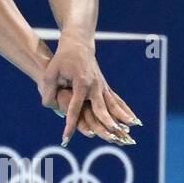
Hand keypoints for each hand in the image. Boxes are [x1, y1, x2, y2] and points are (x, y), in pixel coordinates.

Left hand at [39, 30, 138, 145]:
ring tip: (129, 133)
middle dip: (106, 124)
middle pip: (101, 109)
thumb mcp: (51, 73)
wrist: (78, 44)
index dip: (70, 124)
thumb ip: (49, 91)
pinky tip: (134, 122)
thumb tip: (49, 107)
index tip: (65, 138)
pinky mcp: (105, 86)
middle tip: (112, 137)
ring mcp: (102, 86)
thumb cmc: (62, 59)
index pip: (74, 108)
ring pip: (113, 106)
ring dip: (121, 120)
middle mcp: (94, 87)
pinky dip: (125, 112)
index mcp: (81, 84)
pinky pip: (117, 101)